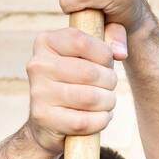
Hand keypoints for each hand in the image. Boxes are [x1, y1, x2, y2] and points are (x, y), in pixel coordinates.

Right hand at [25, 26, 122, 154]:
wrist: (48, 120)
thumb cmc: (75, 79)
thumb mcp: (89, 52)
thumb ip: (111, 37)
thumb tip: (121, 52)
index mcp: (46, 42)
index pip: (81, 42)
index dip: (104, 54)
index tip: (107, 63)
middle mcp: (37, 65)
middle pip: (89, 72)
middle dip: (109, 81)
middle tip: (109, 86)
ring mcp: (38, 92)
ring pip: (89, 98)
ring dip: (108, 102)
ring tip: (106, 101)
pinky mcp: (43, 118)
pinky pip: (84, 121)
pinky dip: (101, 120)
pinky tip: (100, 116)